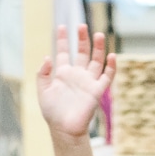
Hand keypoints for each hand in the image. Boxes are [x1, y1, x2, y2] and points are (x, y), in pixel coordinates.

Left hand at [35, 25, 114, 140]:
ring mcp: (88, 82)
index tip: (62, 27)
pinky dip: (111, 67)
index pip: (63, 52)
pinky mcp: (97, 91)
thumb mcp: (42, 90)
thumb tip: (48, 57)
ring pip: (96, 61)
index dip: (62, 40)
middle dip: (82, 39)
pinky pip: (106, 77)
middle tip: (81, 26)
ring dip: (98, 48)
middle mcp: (77, 75)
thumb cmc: (53, 112)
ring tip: (98, 34)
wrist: (64, 129)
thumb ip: (42, 74)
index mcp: (63, 74)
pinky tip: (111, 56)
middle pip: (82, 53)